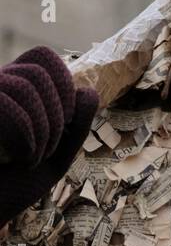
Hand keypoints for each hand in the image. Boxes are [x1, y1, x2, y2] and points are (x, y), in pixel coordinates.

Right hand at [0, 47, 97, 221]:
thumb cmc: (12, 187)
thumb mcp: (56, 156)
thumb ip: (76, 125)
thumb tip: (87, 90)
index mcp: (9, 90)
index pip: (41, 58)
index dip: (63, 85)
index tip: (65, 124)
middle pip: (36, 73)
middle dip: (57, 116)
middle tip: (46, 152)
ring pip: (22, 85)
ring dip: (43, 130)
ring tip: (31, 159)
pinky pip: (3, 104)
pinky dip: (24, 135)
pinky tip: (18, 159)